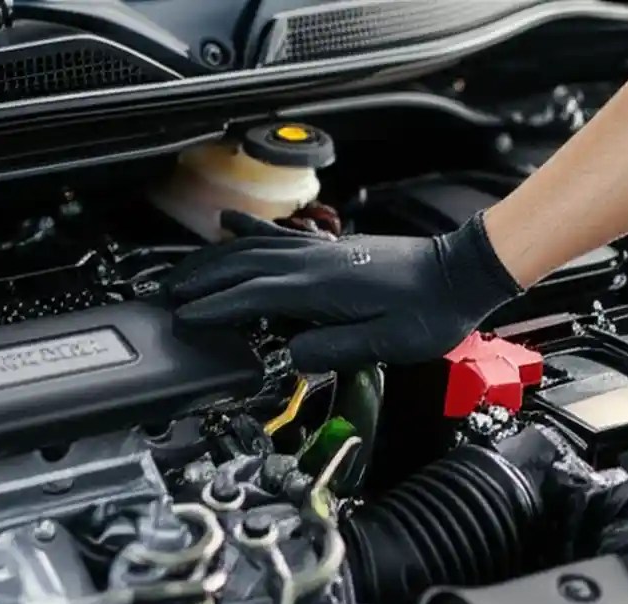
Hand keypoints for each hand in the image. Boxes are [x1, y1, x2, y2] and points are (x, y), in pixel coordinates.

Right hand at [167, 211, 522, 371]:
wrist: (460, 272)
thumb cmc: (429, 310)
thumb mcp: (386, 343)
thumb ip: (334, 349)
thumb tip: (292, 356)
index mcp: (320, 287)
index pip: (252, 297)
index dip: (215, 309)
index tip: (184, 318)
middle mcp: (313, 262)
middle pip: (240, 266)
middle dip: (199, 281)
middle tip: (166, 295)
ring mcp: (319, 250)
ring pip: (251, 247)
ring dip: (212, 258)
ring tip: (182, 270)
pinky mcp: (328, 247)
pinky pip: (275, 234)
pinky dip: (246, 229)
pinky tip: (227, 223)